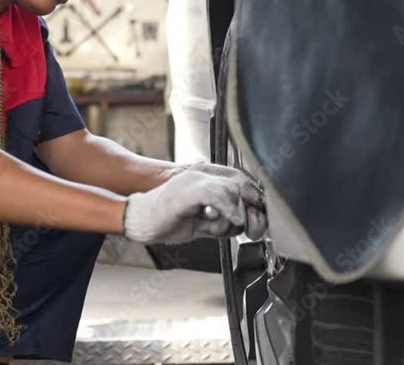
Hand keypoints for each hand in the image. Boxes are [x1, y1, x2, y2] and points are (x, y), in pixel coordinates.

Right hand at [122, 162, 266, 244]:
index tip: (262, 218)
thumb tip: (253, 222)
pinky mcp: (188, 191)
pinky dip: (228, 210)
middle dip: (253, 210)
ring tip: (216, 227)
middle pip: (242, 185)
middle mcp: (203, 172)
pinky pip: (218, 195)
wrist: (141, 221)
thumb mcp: (207, 220)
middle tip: (252, 230)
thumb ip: (228, 216)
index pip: (243, 180)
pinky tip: (228, 221)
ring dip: (235, 216)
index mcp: (208, 175)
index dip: (257, 199)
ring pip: (233, 190)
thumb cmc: (171, 220)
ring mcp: (194, 179)